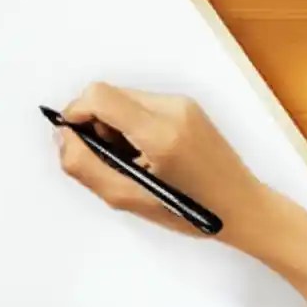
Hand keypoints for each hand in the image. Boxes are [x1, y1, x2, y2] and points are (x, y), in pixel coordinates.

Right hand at [56, 83, 265, 242]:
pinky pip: (141, 104)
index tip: (73, 138)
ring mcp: (182, 104)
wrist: (243, 208)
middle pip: (108, 94)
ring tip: (133, 161)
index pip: (100, 96)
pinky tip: (147, 154)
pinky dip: (132, 125)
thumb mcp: (129, 200)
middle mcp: (173, 109)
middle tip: (110, 159)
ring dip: (114, 126)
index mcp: (161, 133)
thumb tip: (63, 138)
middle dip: (95, 124)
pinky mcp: (187, 106)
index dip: (75, 113)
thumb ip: (86, 167)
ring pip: (123, 98)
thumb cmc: (194, 212)